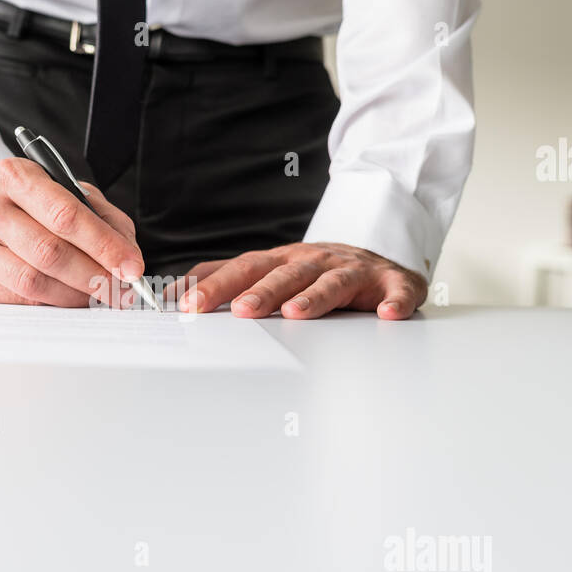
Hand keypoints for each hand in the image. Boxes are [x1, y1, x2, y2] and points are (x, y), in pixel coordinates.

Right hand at [0, 158, 143, 306]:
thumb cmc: (31, 202)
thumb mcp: (67, 193)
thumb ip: (103, 219)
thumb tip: (128, 259)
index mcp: (13, 175)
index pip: (65, 215)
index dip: (103, 245)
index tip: (131, 267)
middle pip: (49, 251)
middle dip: (95, 275)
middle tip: (122, 291)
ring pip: (33, 280)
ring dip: (76, 294)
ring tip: (101, 296)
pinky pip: (20, 297)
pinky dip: (53, 302)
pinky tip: (71, 297)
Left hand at [178, 242, 427, 319]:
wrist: (378, 256)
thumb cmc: (316, 270)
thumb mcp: (271, 268)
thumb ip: (228, 276)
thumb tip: (177, 288)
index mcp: (282, 260)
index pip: (243, 269)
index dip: (216, 285)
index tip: (187, 305)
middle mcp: (313, 261)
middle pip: (284, 274)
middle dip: (261, 292)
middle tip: (239, 312)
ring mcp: (352, 270)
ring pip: (331, 281)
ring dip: (315, 297)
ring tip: (297, 314)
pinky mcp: (390, 283)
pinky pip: (394, 291)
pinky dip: (392, 301)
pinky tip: (386, 315)